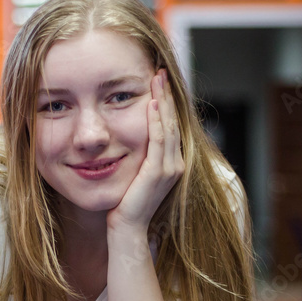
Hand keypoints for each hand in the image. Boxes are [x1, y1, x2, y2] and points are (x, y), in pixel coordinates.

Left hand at [107, 69, 184, 234]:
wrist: (127, 229)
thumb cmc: (125, 204)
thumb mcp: (133, 173)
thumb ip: (137, 156)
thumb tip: (125, 137)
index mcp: (171, 163)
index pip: (169, 126)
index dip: (166, 103)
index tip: (158, 82)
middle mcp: (176, 164)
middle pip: (172, 121)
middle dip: (166, 95)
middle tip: (159, 71)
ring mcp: (170, 168)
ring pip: (168, 126)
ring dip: (163, 100)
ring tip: (157, 79)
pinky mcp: (158, 172)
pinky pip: (158, 140)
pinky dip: (156, 120)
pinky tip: (151, 103)